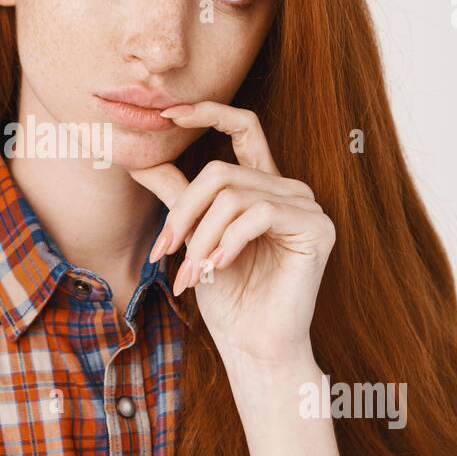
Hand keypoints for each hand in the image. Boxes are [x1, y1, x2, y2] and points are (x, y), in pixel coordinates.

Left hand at [127, 101, 335, 371]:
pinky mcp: (317, 228)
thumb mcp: (193, 238)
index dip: (208, 111)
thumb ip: (177, 196)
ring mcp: (306, 206)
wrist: (253, 344)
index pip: (242, 126)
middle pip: (220, 173)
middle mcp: (288, 189)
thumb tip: (139, 159)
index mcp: (262, 184)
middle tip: (163, 251)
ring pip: (233, 196)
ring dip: (201, 239)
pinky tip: (219, 268)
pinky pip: (258, 214)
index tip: (166, 114)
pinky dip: (228, 242)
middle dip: (183, 213)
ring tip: (191, 274)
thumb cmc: (226, 295)